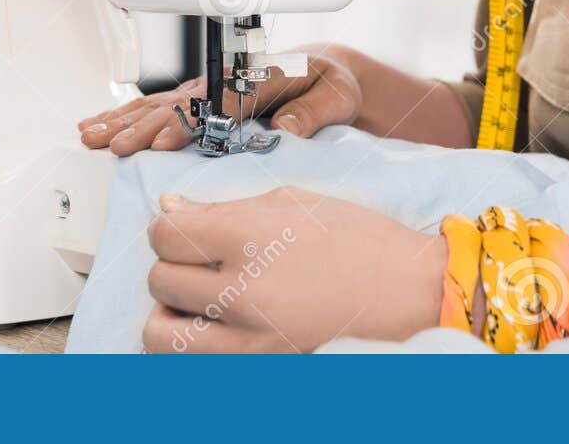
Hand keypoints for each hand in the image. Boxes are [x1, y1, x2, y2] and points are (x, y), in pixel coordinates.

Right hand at [76, 43, 366, 154]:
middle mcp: (223, 82)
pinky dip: (125, 115)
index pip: (216, 105)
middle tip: (117, 147)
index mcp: (256, 80)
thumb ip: (314, 112)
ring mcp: (205, 89)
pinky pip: (155, 106)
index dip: (188, 124)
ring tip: (91, 135)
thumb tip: (286, 128)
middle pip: (178, 106)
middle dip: (144, 127)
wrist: (322, 71)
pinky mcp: (195, 98)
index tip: (164, 143)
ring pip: (158, 105)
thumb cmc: (329, 87)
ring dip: (124, 120)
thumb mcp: (337, 98)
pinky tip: (98, 124)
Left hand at [143, 187, 443, 352]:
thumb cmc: (357, 239)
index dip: (168, 228)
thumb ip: (225, 207)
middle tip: (200, 263)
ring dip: (170, 313)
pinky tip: (217, 328)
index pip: (165, 233)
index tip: (184, 229)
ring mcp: (248, 336)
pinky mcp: (258, 365)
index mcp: (248, 236)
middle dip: (173, 266)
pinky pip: (194, 363)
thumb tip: (169, 208)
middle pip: (160, 279)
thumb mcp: (293, 202)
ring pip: (160, 333)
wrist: (408, 292)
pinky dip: (193, 346)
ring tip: (197, 302)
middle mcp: (241, 288)